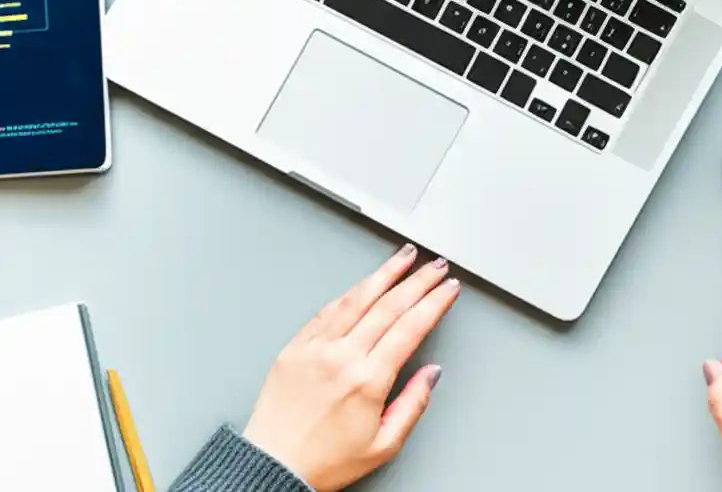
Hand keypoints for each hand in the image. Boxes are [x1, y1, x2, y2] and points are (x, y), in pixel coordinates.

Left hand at [243, 245, 459, 491]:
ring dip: (384, 273)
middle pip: (388, 306)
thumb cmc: (324, 460)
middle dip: (418, 280)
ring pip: (356, 298)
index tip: (448, 290)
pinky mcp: (294, 347)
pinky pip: (326, 310)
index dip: (433, 303)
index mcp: (367, 381)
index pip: (410, 328)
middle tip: (436, 267)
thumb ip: (413, 404)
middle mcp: (341, 358)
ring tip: (403, 257)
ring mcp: (315, 348)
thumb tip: (432, 374)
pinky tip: (363, 283)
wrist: (273, 464)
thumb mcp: (384, 444)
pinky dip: (350, 292)